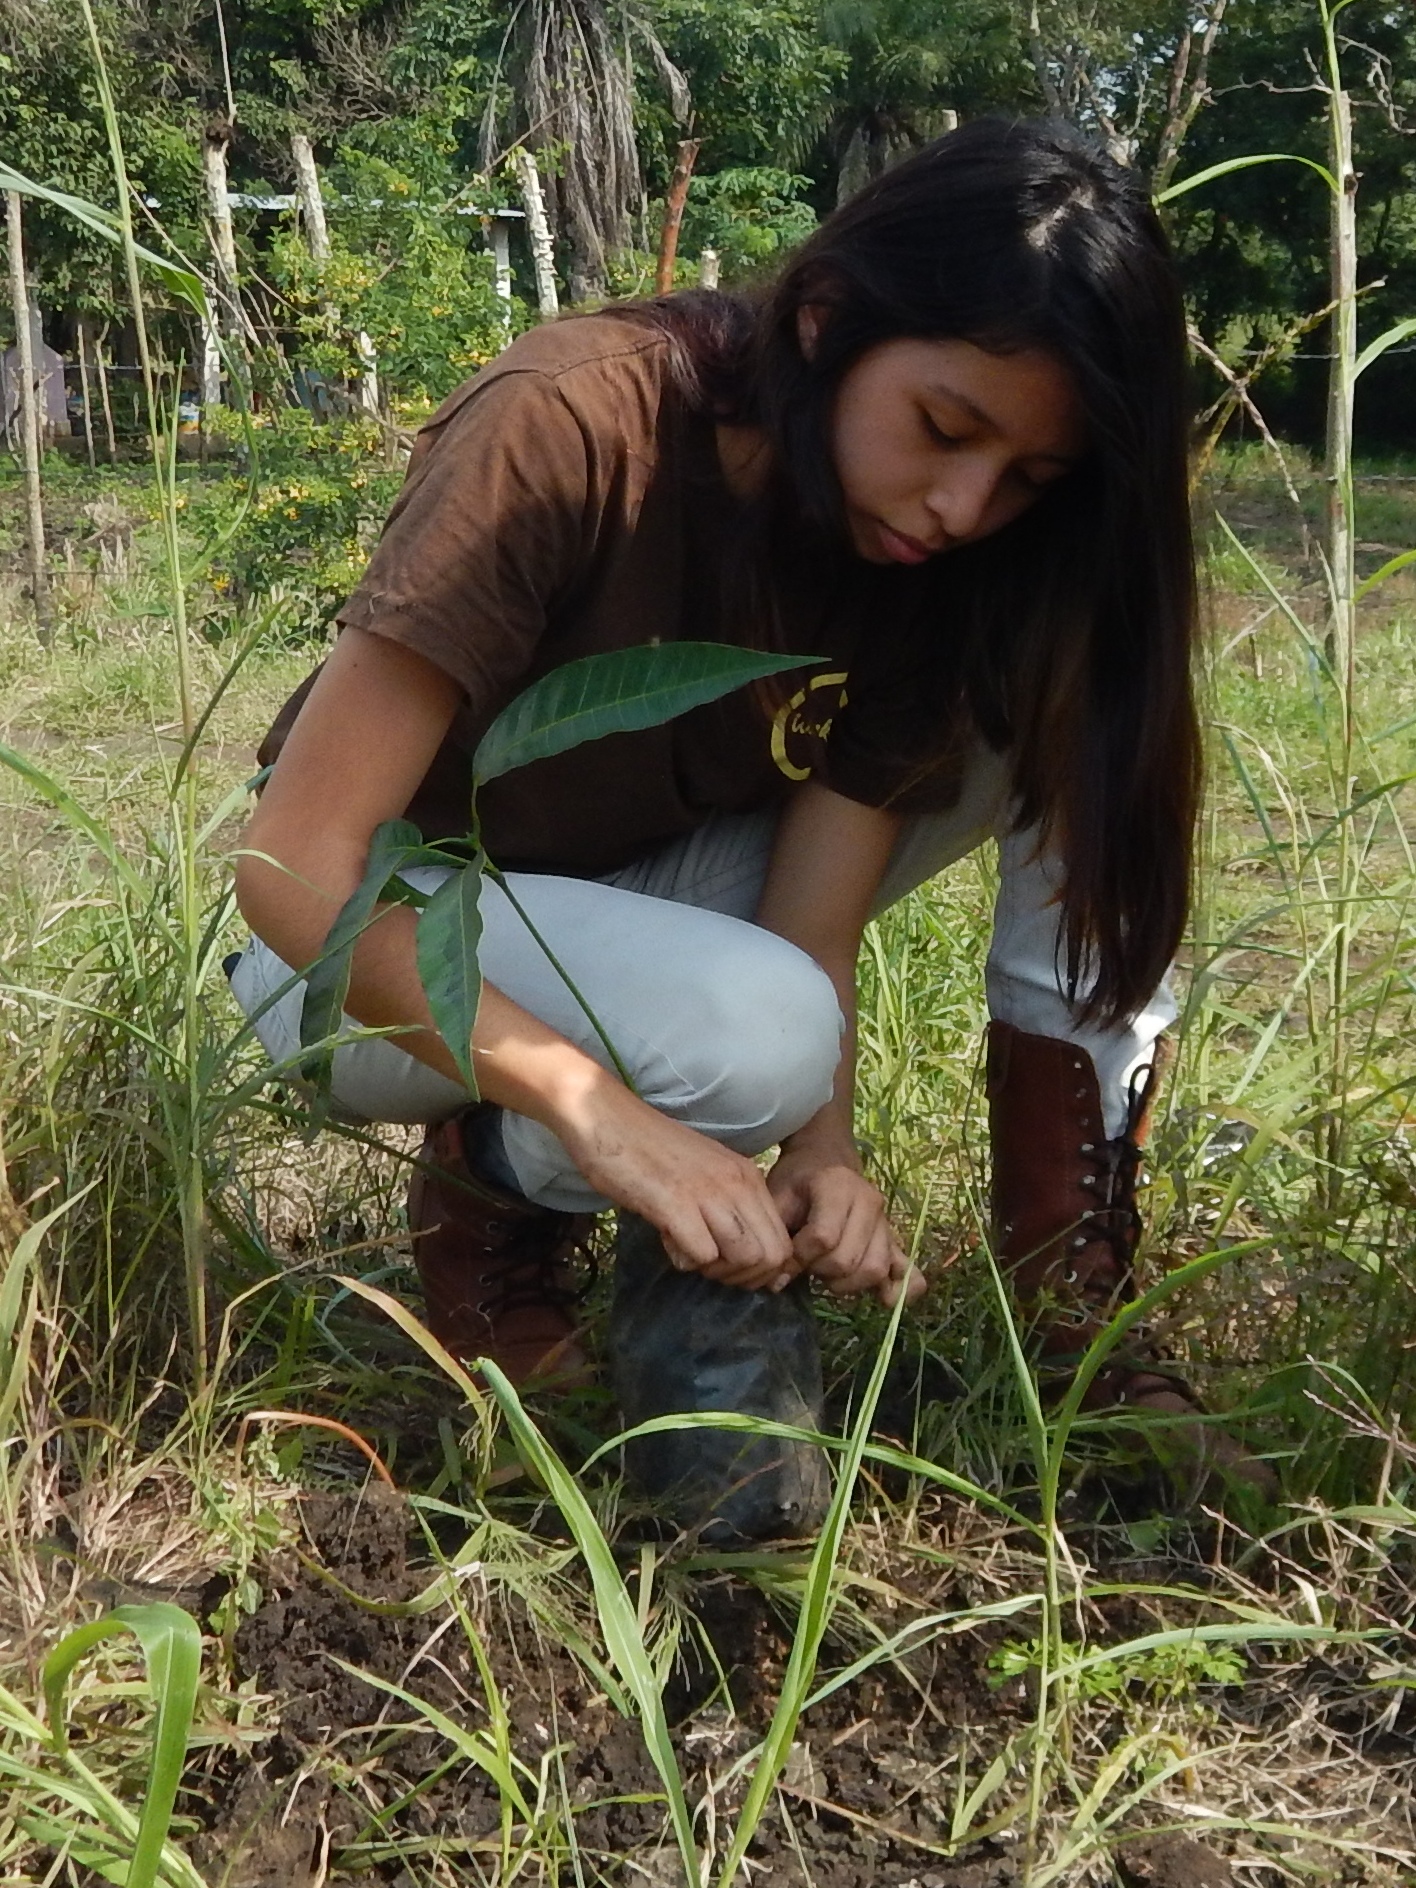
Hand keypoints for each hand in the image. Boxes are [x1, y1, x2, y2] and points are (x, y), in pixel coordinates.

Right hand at [553, 1077, 794, 1289]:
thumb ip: (727, 1206)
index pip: (783, 1241)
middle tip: (712, 1268)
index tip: (732, 1268)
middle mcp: (736, 1183)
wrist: (606, 1116)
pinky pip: (702, 1255)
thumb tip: (741, 1257)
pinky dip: (686, 1261)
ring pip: (745, 1257)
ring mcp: (708, 1192)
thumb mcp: (705, 1173)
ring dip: (717, 1271)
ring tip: (690, 1255)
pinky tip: (669, 1242)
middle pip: (772, 1256)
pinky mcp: (675, 1203)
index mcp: (748, 1175)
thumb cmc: (650, 1148)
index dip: (762, 1269)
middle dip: (744, 1277)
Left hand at [768, 1142, 923, 1307]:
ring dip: (847, 1283)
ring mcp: (885, 1221)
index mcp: (837, 1186)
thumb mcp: (778, 1196)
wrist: (826, 1160)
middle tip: (807, 1264)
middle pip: (848, 1259)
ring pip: (874, 1269)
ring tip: (829, 1274)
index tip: (787, 1260)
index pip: (823, 1237)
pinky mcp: (894, 1238)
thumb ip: (778, 1236)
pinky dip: (900, 1290)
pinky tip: (884, 1298)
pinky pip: (907, 1271)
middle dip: (821, 1271)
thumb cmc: (797, 1180)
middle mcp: (868, 1202)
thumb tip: (778, 1282)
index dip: (800, 1257)